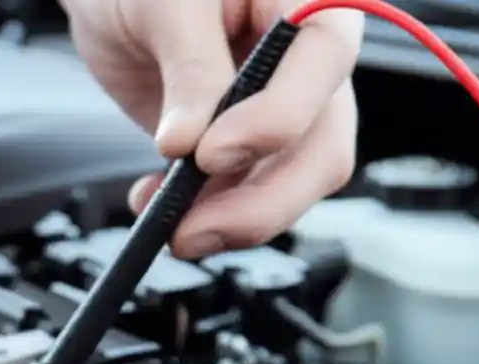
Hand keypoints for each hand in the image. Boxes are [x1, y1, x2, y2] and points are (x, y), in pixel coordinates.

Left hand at [60, 0, 362, 256]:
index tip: (209, 153)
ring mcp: (280, 109)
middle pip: (322, 146)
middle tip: (193, 226)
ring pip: (288, 184)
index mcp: (310, 1)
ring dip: (230, 219)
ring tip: (168, 226)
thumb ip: (190, 69)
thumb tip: (190, 142)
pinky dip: (203, 212)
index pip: (324, 64)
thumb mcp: (166, 5)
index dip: (276, 119)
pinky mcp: (244, 146)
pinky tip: (154, 202)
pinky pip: (243, 193)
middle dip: (261, 201)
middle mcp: (307, 61)